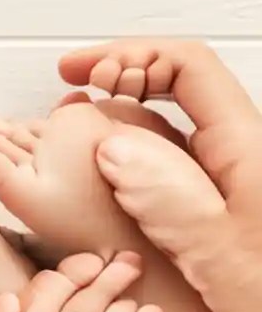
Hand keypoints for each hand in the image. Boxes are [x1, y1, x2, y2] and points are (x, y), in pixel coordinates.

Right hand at [59, 39, 261, 311]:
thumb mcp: (224, 257)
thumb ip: (168, 197)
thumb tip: (112, 145)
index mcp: (248, 153)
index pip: (186, 68)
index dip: (127, 55)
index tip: (76, 71)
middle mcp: (242, 162)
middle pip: (179, 90)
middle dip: (120, 79)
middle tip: (69, 96)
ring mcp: (232, 190)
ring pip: (173, 132)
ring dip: (121, 123)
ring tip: (74, 137)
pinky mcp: (223, 221)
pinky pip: (173, 173)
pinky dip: (132, 165)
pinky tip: (105, 185)